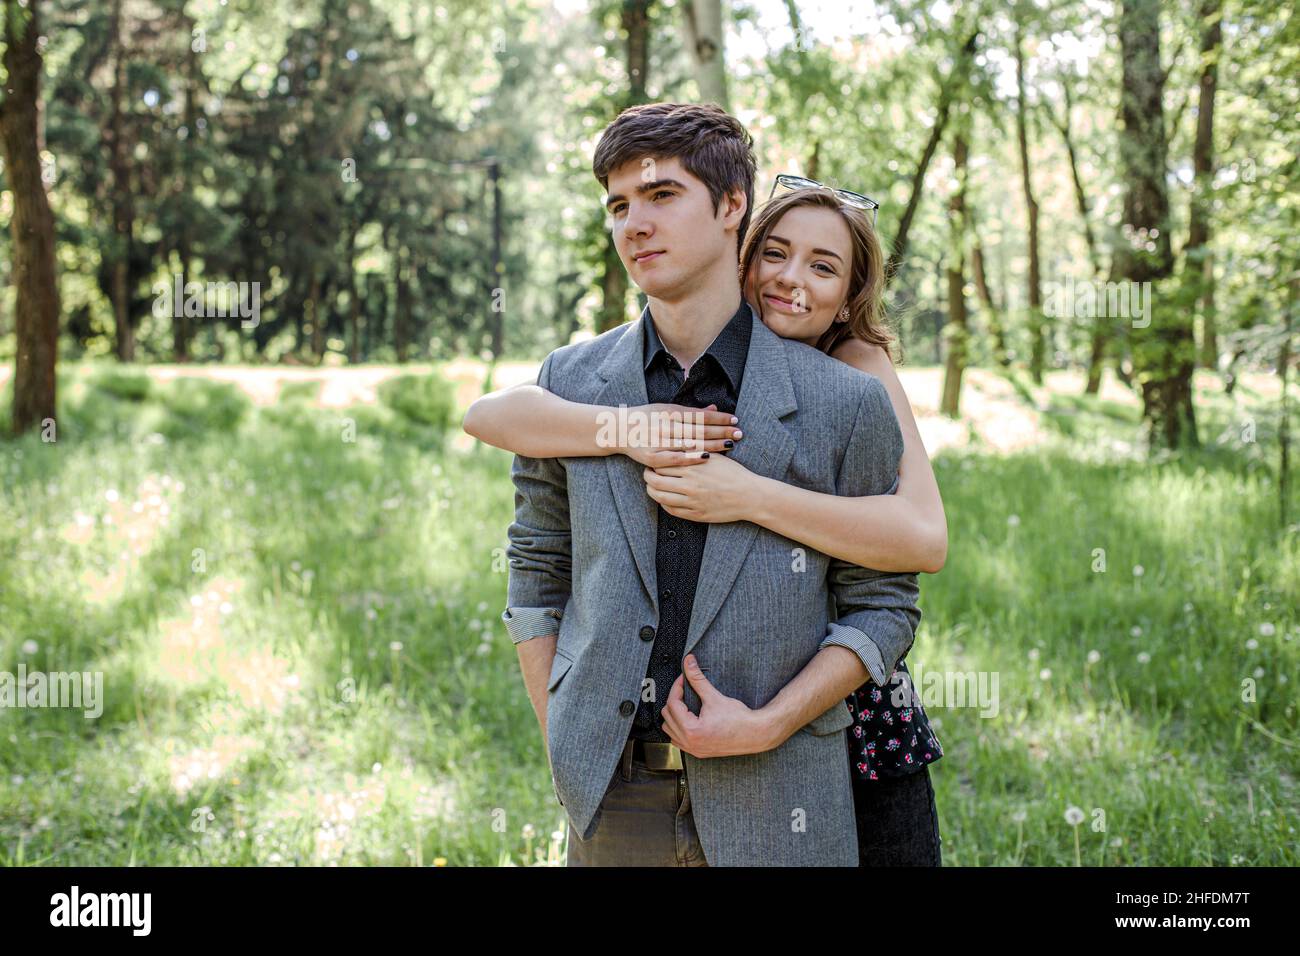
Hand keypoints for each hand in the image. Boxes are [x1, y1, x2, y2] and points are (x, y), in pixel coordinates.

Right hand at [621, 403, 741, 468]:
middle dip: (721, 431)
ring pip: (691, 443)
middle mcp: (666, 425)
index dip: (719, 417)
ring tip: (730, 444)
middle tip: (739, 433)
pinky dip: (692, 457)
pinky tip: (707, 457)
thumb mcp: (666, 409)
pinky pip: (676, 458)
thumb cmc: (645, 419)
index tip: (735, 420)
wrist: (618, 430)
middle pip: (699, 428)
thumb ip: (690, 411)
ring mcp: (659, 441)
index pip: (700, 415)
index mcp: (670, 412)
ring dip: (713, 443)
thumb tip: (714, 408)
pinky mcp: (653, 457)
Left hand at [642, 451, 757, 522]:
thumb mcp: (715, 456)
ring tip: (653, 486)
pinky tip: (665, 498)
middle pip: (655, 480)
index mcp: (693, 467)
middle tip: (649, 473)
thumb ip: (696, 449)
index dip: (655, 461)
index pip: (662, 463)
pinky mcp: (695, 514)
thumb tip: (679, 442)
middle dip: (648, 476)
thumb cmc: (733, 473)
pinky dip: (664, 503)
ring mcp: (691, 501)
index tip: (654, 460)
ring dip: (652, 491)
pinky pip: (671, 510)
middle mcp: (689, 484)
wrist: (749, 495)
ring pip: (659, 496)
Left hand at [659, 655, 777, 756]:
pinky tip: (688, 719)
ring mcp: (694, 749)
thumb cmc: (740, 720)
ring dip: (674, 716)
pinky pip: (678, 741)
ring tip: (685, 704)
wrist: (755, 734)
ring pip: (669, 731)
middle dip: (675, 700)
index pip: (673, 703)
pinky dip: (679, 729)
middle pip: (667, 716)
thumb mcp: (714, 696)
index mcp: (692, 730)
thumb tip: (689, 663)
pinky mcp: (699, 752)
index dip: (677, 687)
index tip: (683, 679)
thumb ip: (698, 678)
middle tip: (685, 689)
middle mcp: (690, 743)